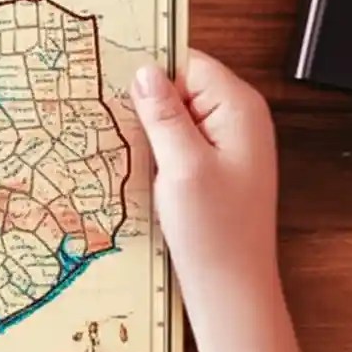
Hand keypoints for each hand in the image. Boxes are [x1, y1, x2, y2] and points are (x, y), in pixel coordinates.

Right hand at [130, 50, 278, 304]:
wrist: (231, 287)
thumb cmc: (215, 232)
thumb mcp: (183, 166)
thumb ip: (164, 115)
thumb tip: (145, 72)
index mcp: (239, 109)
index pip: (188, 64)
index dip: (151, 71)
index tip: (113, 81)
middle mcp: (237, 120)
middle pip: (181, 87)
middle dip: (147, 102)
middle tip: (114, 121)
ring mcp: (227, 144)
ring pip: (175, 116)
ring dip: (148, 129)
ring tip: (127, 149)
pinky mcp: (213, 166)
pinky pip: (178, 141)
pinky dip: (156, 149)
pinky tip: (140, 168)